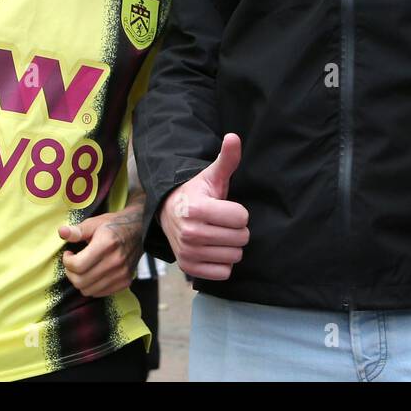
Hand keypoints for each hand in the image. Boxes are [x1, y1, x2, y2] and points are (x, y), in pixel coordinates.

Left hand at [58, 200, 144, 297]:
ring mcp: (122, 274)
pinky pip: (100, 293)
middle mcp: (115, 261)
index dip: (67, 262)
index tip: (68, 254)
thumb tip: (62, 232)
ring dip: (80, 281)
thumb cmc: (113, 225)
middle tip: (73, 263)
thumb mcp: (95, 223)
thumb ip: (78, 230)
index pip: (78, 265)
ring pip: (88, 290)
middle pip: (81, 281)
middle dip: (70, 273)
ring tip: (82, 268)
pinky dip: (92, 286)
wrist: (140, 230)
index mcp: (106, 244)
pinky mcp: (125, 281)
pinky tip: (93, 274)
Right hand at [160, 133, 248, 280]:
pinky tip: (213, 250)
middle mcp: (190, 232)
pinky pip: (223, 273)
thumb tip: (234, 137)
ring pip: (234, 256)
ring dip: (231, 246)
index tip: (225, 207)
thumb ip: (227, 159)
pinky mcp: (188, 268)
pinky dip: (223, 263)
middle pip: (240, 238)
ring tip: (218, 234)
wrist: (168, 212)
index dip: (238, 212)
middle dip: (237, 230)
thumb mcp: (212, 176)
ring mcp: (188, 252)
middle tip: (223, 222)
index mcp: (196, 208)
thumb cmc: (197, 193)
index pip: (241, 218)